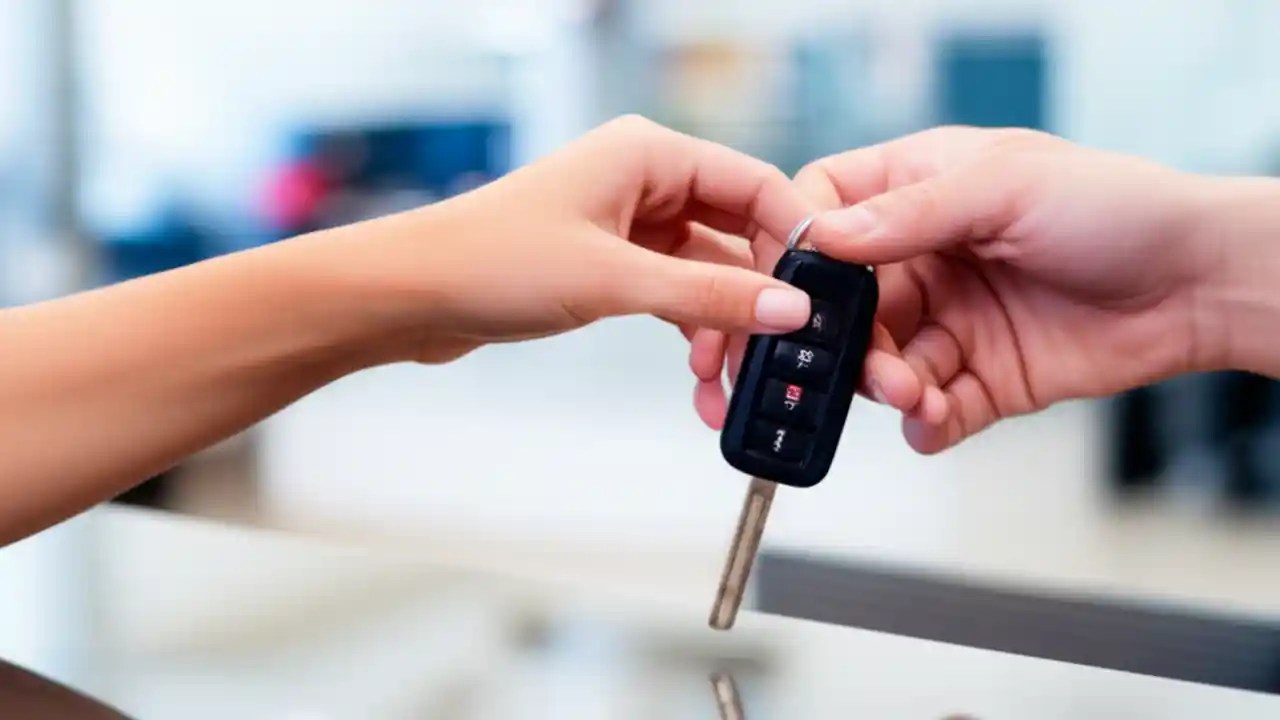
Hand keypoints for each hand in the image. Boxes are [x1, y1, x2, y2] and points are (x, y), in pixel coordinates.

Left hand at [333, 115, 815, 364]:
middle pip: (736, 236)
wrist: (410, 296)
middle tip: (776, 355)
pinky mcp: (610, 266)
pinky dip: (691, 335)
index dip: (795, 239)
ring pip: (707, 276)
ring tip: (727, 384)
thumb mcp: (612, 280)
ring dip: (722, 330)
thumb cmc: (488, 260)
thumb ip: (707, 294)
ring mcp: (628, 226)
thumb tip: (789, 308)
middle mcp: (644, 182)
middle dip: (757, 300)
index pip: (755, 185)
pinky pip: (675, 298)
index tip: (822, 294)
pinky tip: (701, 379)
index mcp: (648, 154)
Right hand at [698, 126, 1222, 452]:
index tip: (790, 283)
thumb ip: (909, 215)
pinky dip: (925, 421)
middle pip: (843, 303)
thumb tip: (821, 237)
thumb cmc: (1117, 208)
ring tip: (912, 390)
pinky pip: (932, 408)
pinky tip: (934, 417)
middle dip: (840, 338)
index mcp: (922, 192)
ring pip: (881, 362)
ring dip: (885, 382)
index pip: (827, 210)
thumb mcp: (1005, 187)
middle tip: (855, 363)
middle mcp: (926, 257)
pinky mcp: (982, 377)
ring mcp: (952, 320)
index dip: (798, 245)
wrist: (1199, 284)